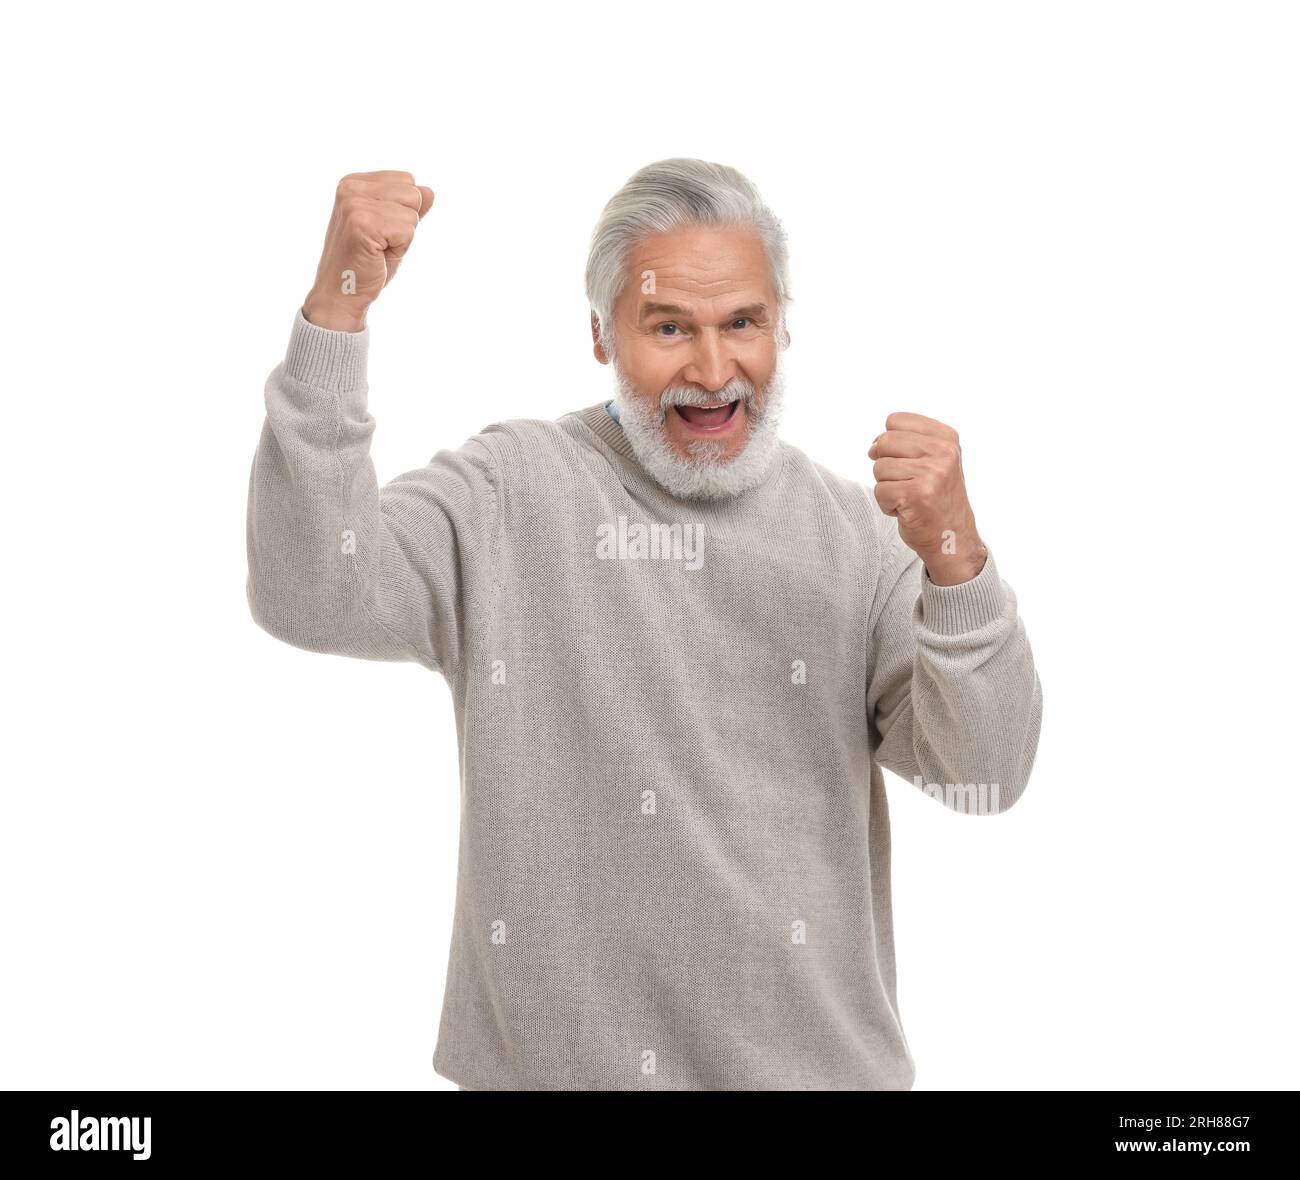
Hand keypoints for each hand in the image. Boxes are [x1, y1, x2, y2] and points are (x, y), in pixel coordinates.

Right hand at [302, 171, 434, 331]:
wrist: (342, 294)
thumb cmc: (365, 264)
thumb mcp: (391, 230)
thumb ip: (407, 208)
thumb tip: (429, 190)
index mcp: (354, 183)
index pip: (407, 180)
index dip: (403, 211)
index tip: (379, 231)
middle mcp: (350, 188)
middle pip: (413, 193)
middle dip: (406, 223)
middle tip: (380, 243)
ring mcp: (353, 204)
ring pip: (412, 213)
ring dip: (402, 238)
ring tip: (378, 249)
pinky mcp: (361, 223)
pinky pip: (408, 230)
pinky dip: (400, 249)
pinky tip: (377, 256)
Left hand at [868, 412, 987, 585]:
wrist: (952, 538)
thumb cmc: (937, 498)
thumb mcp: (936, 460)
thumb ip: (909, 441)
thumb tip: (874, 444)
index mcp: (946, 437)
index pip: (894, 421)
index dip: (889, 444)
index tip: (904, 462)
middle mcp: (943, 452)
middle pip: (884, 442)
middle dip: (886, 466)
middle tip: (906, 483)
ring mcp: (931, 473)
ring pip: (879, 468)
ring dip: (887, 487)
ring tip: (909, 497)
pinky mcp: (916, 494)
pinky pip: (879, 491)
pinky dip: (887, 505)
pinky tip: (906, 510)